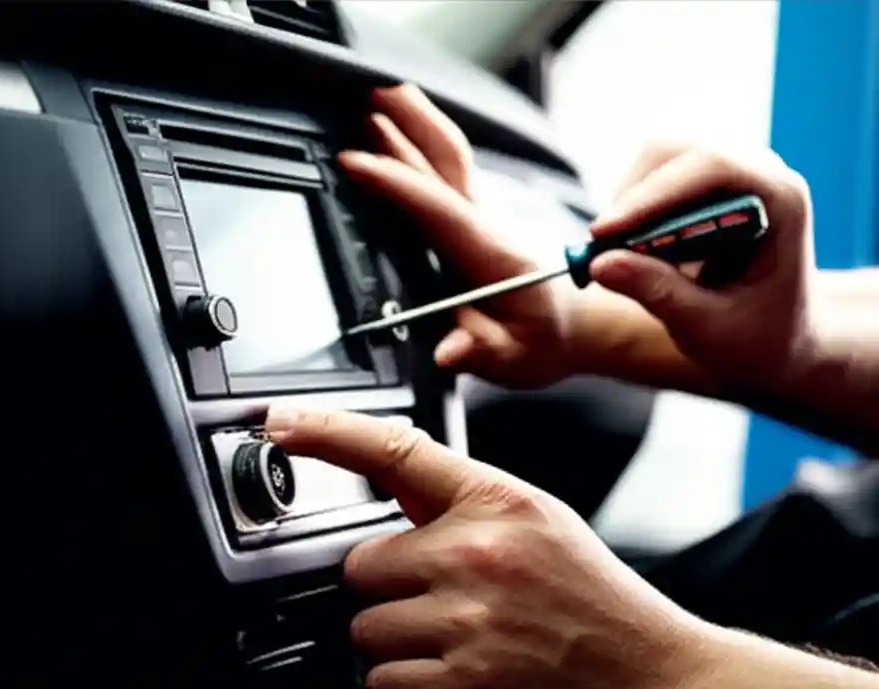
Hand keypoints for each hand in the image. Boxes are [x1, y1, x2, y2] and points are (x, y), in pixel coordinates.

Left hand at [265, 406, 715, 688]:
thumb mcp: (537, 523)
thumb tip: (392, 474)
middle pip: (360, 564)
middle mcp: (478, 553)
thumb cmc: (594, 601)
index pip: (396, 451)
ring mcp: (470, 619)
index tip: (280, 420)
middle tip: (441, 602)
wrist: (656, 681)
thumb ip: (462, 501)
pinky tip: (456, 676)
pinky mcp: (465, 683)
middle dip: (388, 589)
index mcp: (499, 502)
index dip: (327, 431)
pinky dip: (408, 686)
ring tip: (457, 641)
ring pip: (365, 626)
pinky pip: (383, 681)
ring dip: (397, 641)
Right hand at [338, 83, 586, 387]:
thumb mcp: (514, 360)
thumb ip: (480, 352)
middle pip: (446, 159)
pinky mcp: (468, 214)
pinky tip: (391, 127)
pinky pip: (444, 165)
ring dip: (413, 119)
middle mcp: (483, 224)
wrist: (568, 331)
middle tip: (370, 96)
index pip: (438, 208)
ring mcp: (476, 214)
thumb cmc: (538, 342)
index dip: (396, 183)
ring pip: (446, 153)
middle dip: (410, 123)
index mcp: (489, 254)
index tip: (356, 163)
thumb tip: (447, 352)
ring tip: (376, 94)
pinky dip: (417, 138)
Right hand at [588, 142, 818, 390]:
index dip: (652, 194)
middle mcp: (760, 172)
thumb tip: (598, 264)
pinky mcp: (706, 180)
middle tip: (602, 249)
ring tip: (618, 252)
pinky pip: (655, 172)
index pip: (713, 167)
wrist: (776, 336)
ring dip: (628, 200)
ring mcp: (733, 171)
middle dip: (632, 196)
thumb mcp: (707, 328)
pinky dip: (631, 205)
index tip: (604, 233)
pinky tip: (631, 246)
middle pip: (677, 151)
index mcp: (781, 200)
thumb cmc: (754, 338)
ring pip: (659, 156)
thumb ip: (658, 293)